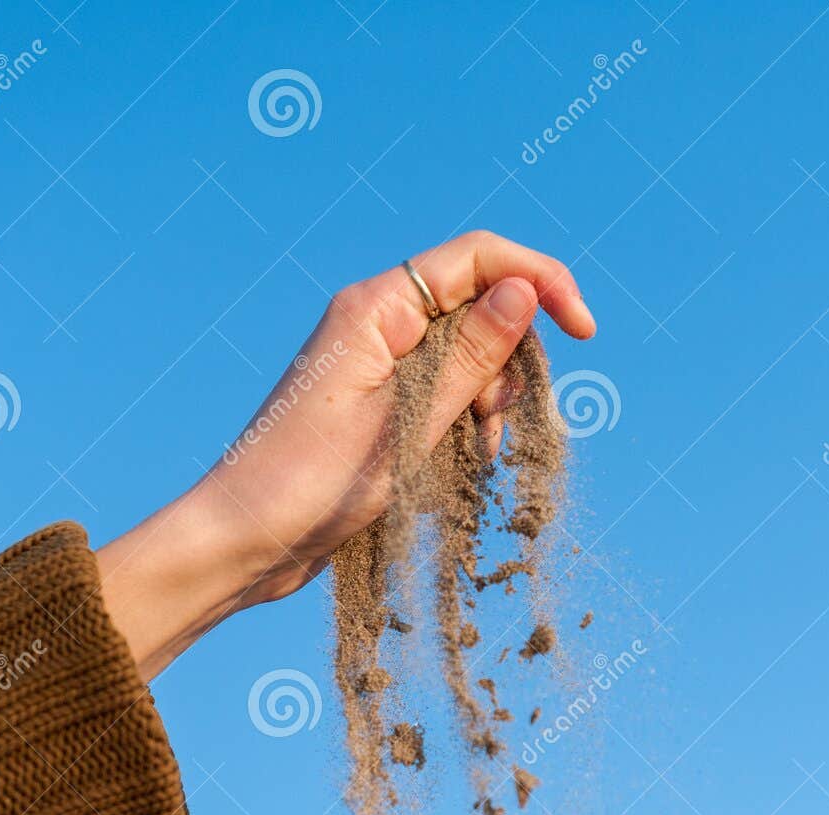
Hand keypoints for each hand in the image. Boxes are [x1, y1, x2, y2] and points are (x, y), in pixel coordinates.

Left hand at [96, 231, 595, 680]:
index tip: (584, 332)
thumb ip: (469, 356)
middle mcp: (376, 325)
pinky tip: (459, 468)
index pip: (479, 257)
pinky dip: (464, 427)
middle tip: (496, 423)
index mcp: (375, 309)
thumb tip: (522, 291)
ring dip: (488, 404)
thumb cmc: (311, 484)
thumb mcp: (408, 422)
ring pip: (468, 358)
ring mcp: (376, 366)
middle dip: (509, 362)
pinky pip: (443, 396)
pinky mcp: (378, 407)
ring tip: (473, 456)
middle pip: (479, 308)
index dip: (540, 281)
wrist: (244, 542)